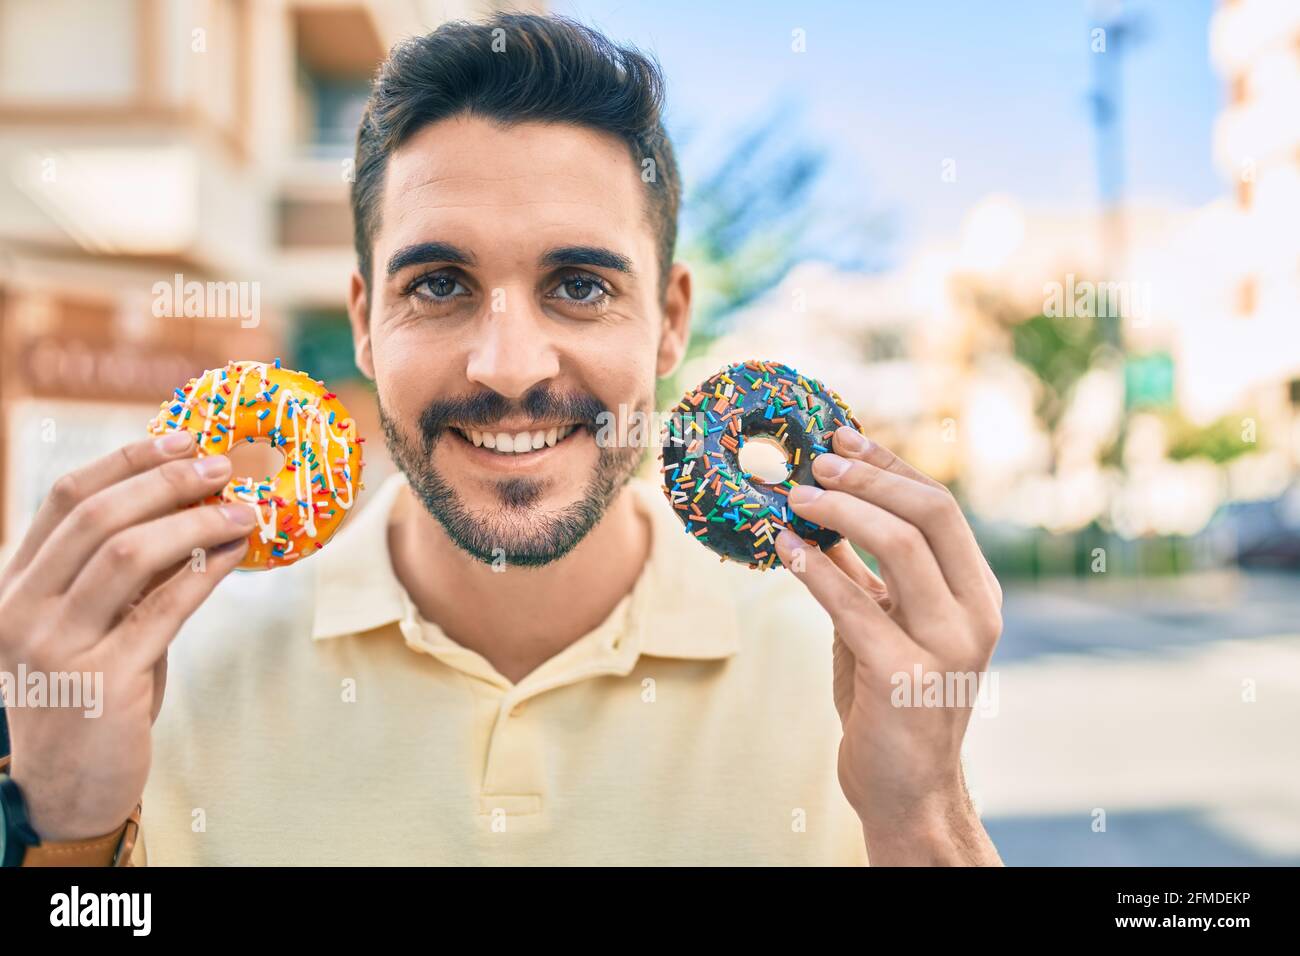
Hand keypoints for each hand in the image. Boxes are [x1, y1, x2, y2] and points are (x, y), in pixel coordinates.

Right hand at [0, 432, 254, 839]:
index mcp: (15, 586)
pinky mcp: (102, 680)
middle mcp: (23, 610)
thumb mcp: (94, 624)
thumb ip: (128, 574)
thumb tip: (194, 508)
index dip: (128, 460)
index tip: (183, 438)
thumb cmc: (92, 695)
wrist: (69, 787)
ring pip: (126, 555)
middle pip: (95, 517)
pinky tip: (237, 555)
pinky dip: (205, 573)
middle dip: (165, 481)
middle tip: (223, 466)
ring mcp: (55, 646)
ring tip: (244, 509)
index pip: (64, 499)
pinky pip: (163, 608)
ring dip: (194, 522)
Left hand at [775, 426, 1002, 864]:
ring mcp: (947, 646)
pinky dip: (812, 568)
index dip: (889, 465)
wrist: (905, 788)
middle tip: (812, 460)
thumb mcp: (883, 623)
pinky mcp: (905, 678)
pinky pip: (852, 604)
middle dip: (867, 477)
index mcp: (977, 594)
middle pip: (930, 513)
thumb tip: (819, 507)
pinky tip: (782, 547)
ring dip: (839, 510)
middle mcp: (975, 614)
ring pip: (901, 546)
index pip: (940, 507)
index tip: (842, 435)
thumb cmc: (890, 699)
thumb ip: (863, 571)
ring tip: (792, 495)